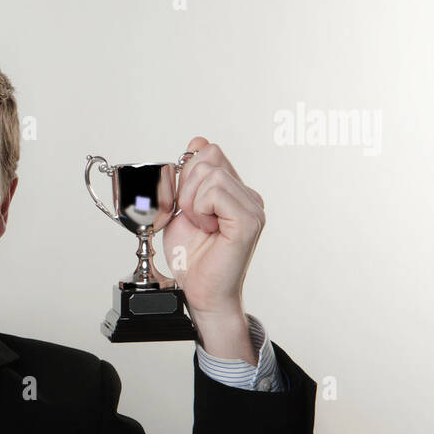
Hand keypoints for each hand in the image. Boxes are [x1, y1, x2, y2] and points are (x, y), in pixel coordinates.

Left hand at [160, 137, 265, 321]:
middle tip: (193, 217)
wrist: (200, 291)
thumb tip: (197, 142)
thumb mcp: (181, 209)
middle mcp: (247, 195)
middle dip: (187, 186)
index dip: (186, 173)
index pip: (209, 151)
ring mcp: (252, 206)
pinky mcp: (249, 220)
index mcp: (233, 190)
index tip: (185, 204)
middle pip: (209, 156)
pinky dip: (201, 210)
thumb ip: (187, 178)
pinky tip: (208, 229)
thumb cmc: (193, 258)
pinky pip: (216, 193)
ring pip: (211, 173)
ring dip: (193, 201)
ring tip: (201, 225)